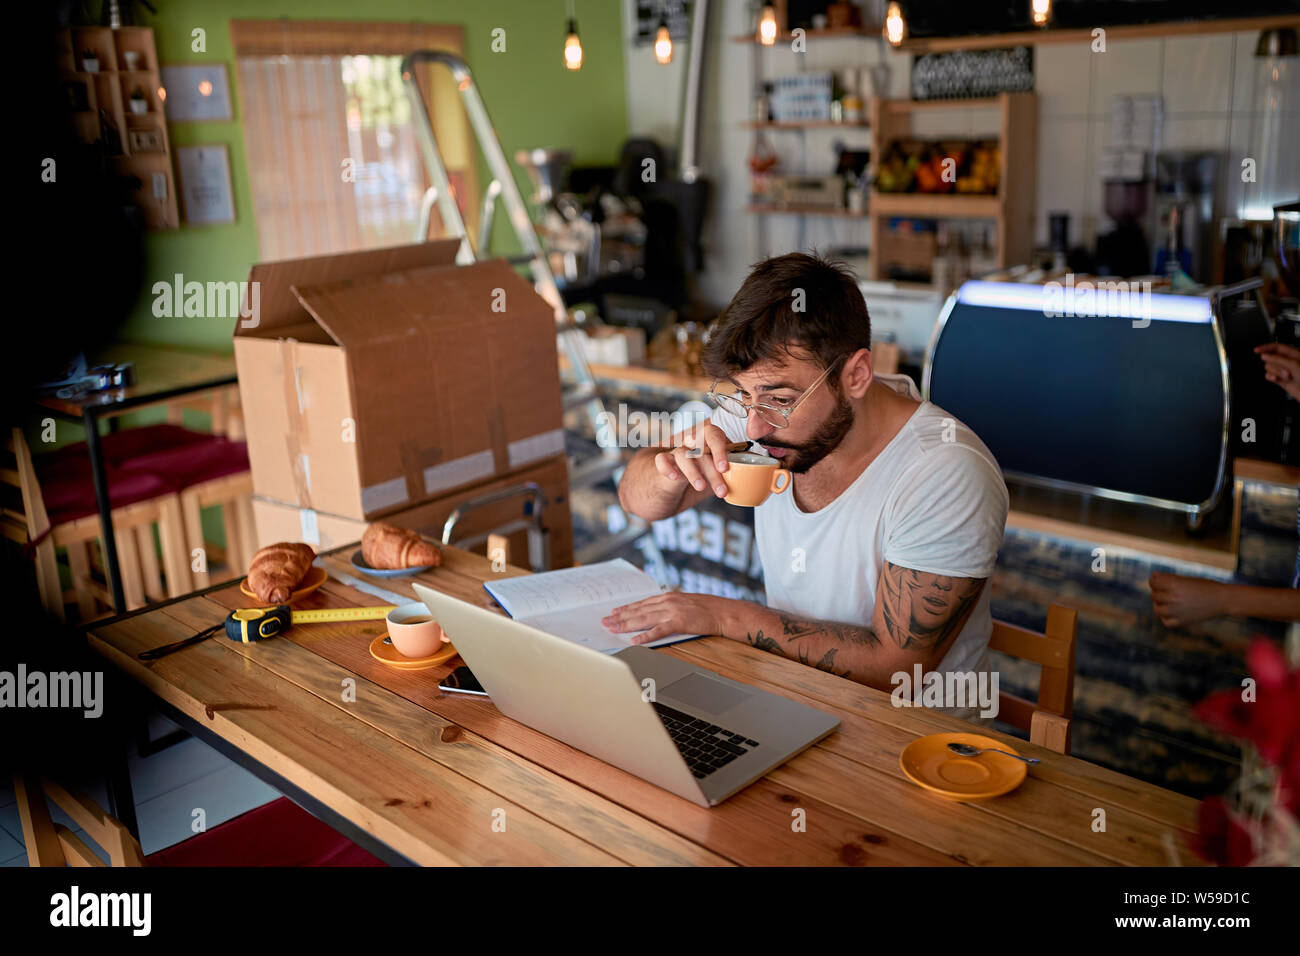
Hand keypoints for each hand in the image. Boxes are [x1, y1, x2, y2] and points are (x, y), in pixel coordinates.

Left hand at [601, 592, 727, 643]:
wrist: (724, 612)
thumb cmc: (707, 609)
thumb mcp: (685, 602)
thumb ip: (670, 606)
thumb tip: (655, 612)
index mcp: (668, 597)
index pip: (641, 603)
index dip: (626, 608)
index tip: (613, 613)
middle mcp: (667, 602)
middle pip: (638, 610)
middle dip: (620, 617)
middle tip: (605, 622)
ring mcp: (672, 611)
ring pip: (644, 619)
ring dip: (626, 625)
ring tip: (613, 629)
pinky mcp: (679, 622)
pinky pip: (659, 630)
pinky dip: (646, 635)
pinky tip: (635, 640)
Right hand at [653, 422, 732, 498]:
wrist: (673, 487)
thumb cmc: (703, 477)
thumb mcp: (722, 475)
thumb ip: (740, 470)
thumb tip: (767, 470)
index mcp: (710, 443)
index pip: (715, 436)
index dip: (720, 450)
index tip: (725, 469)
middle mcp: (693, 444)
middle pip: (701, 446)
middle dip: (712, 468)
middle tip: (721, 490)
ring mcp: (677, 452)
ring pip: (683, 454)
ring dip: (693, 472)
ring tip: (700, 487)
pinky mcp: (663, 463)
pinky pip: (661, 459)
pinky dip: (667, 467)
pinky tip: (674, 477)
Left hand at [1149, 572, 1229, 627]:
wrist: (1223, 599)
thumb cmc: (1205, 586)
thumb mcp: (1186, 579)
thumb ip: (1168, 578)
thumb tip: (1153, 575)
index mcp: (1173, 584)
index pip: (1153, 582)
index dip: (1155, 581)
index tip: (1162, 582)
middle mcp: (1173, 597)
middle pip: (1154, 596)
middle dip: (1159, 593)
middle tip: (1169, 592)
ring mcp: (1176, 611)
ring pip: (1157, 610)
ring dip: (1161, 606)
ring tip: (1170, 602)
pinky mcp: (1182, 621)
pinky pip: (1166, 622)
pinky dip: (1167, 618)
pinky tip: (1173, 613)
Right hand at [1255, 343, 1299, 401]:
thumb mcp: (1293, 364)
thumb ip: (1277, 358)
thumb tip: (1264, 356)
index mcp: (1293, 353)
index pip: (1276, 347)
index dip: (1265, 347)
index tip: (1256, 350)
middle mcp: (1288, 361)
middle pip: (1270, 358)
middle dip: (1276, 365)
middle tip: (1286, 371)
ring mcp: (1283, 370)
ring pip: (1269, 367)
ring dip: (1276, 372)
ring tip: (1287, 377)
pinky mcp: (1280, 379)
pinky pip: (1268, 375)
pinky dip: (1271, 377)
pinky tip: (1277, 379)